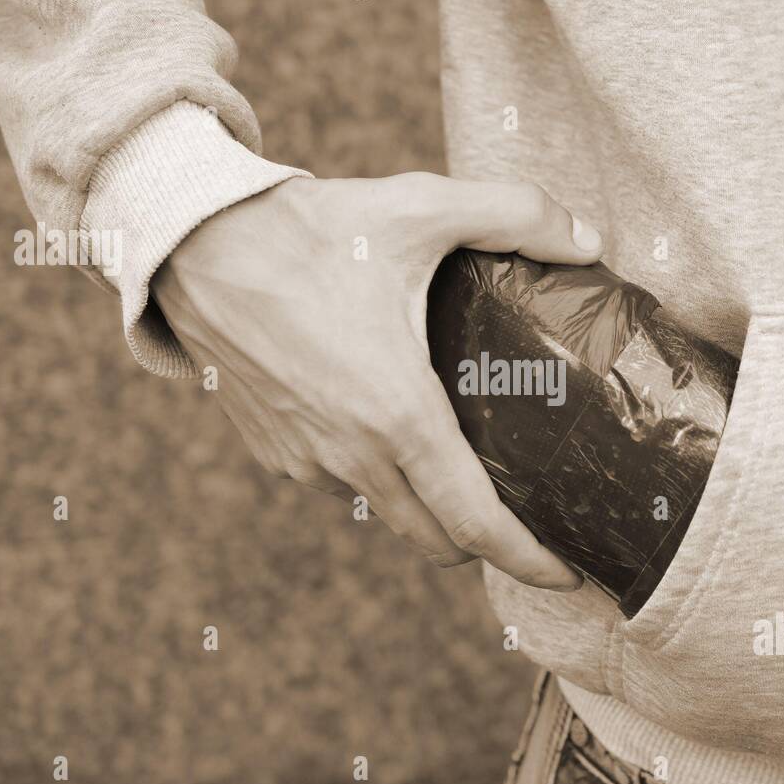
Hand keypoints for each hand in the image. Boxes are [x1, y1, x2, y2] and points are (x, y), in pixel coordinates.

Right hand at [151, 172, 604, 589]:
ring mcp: (306, 461)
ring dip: (428, 505)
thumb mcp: (422, 207)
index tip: (568, 575)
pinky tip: (390, 426)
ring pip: (388, 512)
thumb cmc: (309, 230)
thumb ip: (519, 216)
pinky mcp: (275, 452)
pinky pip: (341, 483)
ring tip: (462, 462)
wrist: (192, 242)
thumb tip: (590, 243)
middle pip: (437, 540)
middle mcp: (351, 455)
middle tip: (529, 520)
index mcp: (397, 413)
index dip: (529, 560)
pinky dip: (376, 474)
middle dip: (487, 544)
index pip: (476, 524)